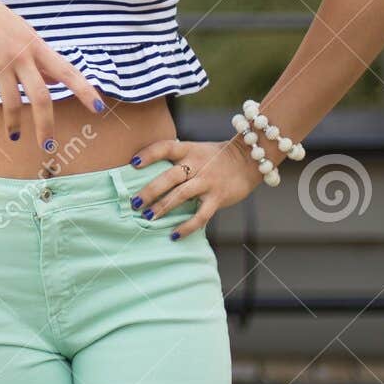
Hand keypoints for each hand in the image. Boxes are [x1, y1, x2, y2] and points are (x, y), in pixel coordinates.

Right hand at [0, 0, 104, 149]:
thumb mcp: (23, 34)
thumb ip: (39, 59)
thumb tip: (55, 82)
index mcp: (36, 46)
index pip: (66, 70)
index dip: (85, 90)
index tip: (99, 109)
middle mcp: (20, 55)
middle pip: (40, 96)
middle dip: (45, 125)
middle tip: (48, 146)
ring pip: (11, 103)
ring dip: (13, 125)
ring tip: (15, 136)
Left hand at [126, 135, 260, 235]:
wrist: (250, 160)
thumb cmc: (216, 157)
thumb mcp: (196, 149)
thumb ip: (177, 158)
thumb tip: (146, 170)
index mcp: (189, 150)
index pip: (165, 147)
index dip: (149, 154)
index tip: (133, 162)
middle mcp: (197, 164)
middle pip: (170, 177)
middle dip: (150, 191)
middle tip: (134, 203)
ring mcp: (208, 181)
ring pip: (182, 195)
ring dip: (163, 207)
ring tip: (148, 218)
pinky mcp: (218, 197)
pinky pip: (201, 215)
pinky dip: (187, 227)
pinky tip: (174, 235)